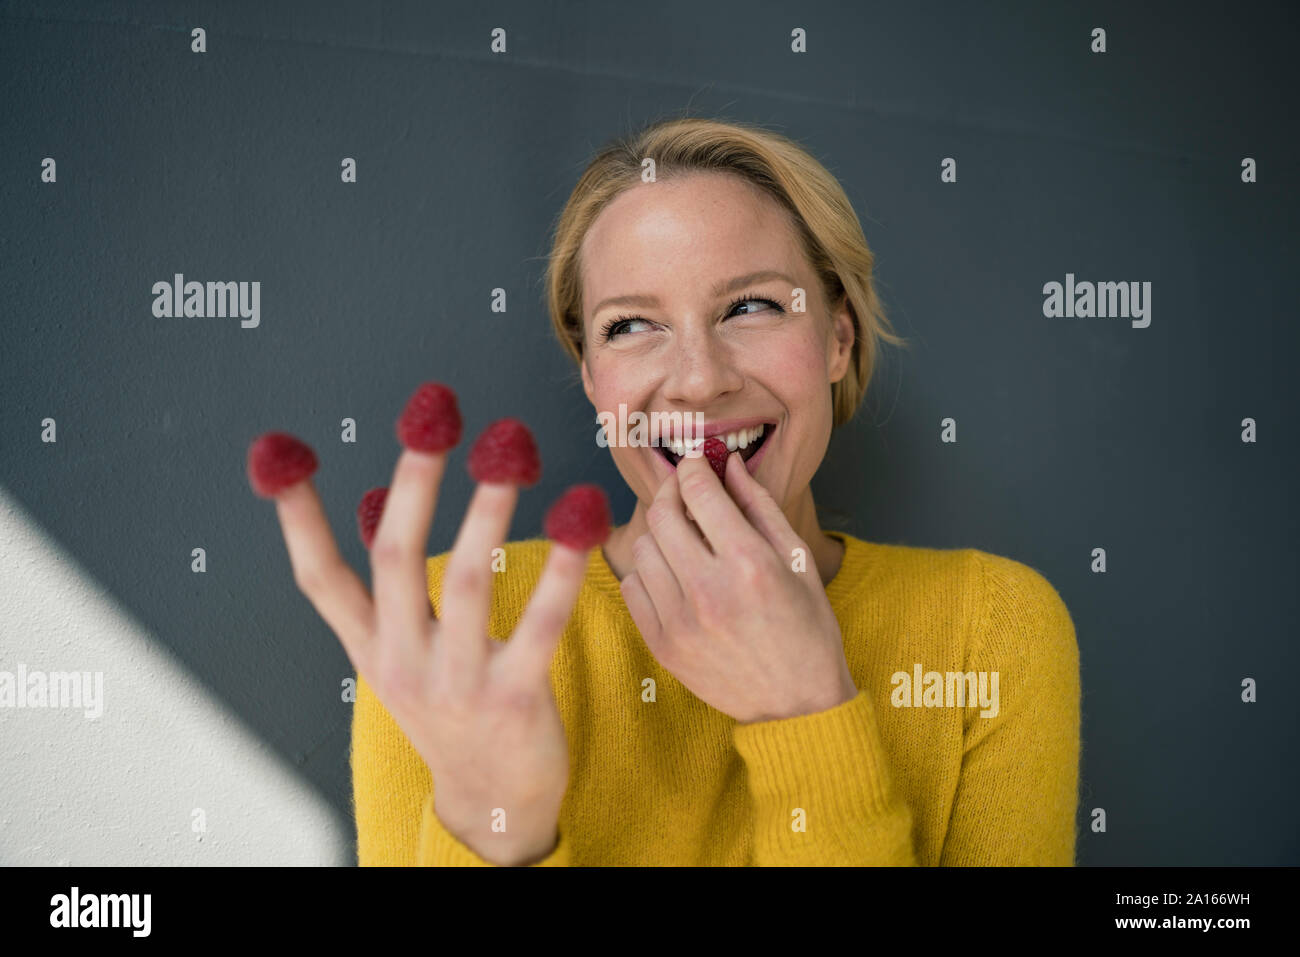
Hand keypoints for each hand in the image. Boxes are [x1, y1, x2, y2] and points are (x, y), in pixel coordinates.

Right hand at [264, 432, 584, 865]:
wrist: (493, 803)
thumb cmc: (450, 713)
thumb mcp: (401, 653)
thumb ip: (386, 586)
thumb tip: (374, 502)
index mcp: (370, 647)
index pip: (318, 577)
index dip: (296, 516)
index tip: (277, 451)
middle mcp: (403, 662)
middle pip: (396, 559)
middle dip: (415, 480)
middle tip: (434, 413)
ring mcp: (457, 683)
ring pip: (468, 581)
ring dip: (488, 507)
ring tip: (510, 446)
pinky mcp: (515, 700)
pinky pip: (539, 624)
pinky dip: (559, 570)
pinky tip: (579, 520)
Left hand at [619, 447, 856, 724]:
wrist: (796, 706)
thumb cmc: (807, 630)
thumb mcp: (798, 563)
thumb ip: (760, 507)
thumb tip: (729, 465)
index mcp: (749, 565)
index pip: (699, 493)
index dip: (694, 468)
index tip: (697, 464)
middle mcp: (709, 591)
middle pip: (662, 516)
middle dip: (671, 492)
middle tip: (684, 491)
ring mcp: (680, 622)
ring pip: (642, 549)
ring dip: (660, 533)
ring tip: (684, 538)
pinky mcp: (662, 646)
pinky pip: (632, 588)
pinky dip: (648, 572)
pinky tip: (674, 575)